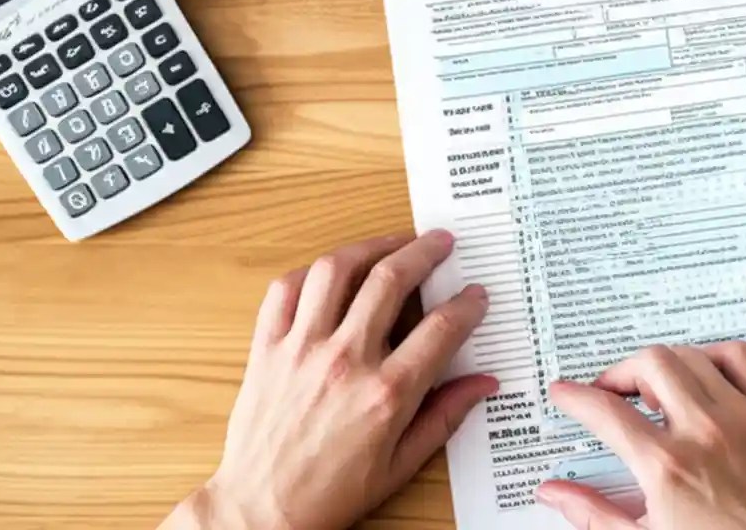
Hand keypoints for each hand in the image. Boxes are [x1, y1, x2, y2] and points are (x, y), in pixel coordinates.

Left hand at [160, 231, 495, 529]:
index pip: (441, 327)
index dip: (466, 304)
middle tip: (440, 242)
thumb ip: (445, 416)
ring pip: (337, 270)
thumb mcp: (402, 464)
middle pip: (392, 280)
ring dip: (370, 246)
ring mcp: (302, 349)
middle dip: (424, 252)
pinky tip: (332, 271)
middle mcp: (345, 361)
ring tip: (391, 243)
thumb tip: (482, 384)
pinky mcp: (268, 349)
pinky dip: (310, 271)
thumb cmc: (330, 493)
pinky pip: (286, 290)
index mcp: (386, 394)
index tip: (475, 295)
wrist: (262, 508)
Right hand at [538, 343, 745, 529]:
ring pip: (690, 355)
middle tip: (610, 393)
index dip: (575, 397)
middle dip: (619, 372)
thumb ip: (595, 514)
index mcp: (667, 467)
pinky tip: (702, 374)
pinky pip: (741, 358)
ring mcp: (742, 418)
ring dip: (662, 363)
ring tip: (652, 389)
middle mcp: (704, 432)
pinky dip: (714, 354)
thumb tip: (555, 494)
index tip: (565, 393)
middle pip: (648, 364)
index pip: (606, 411)